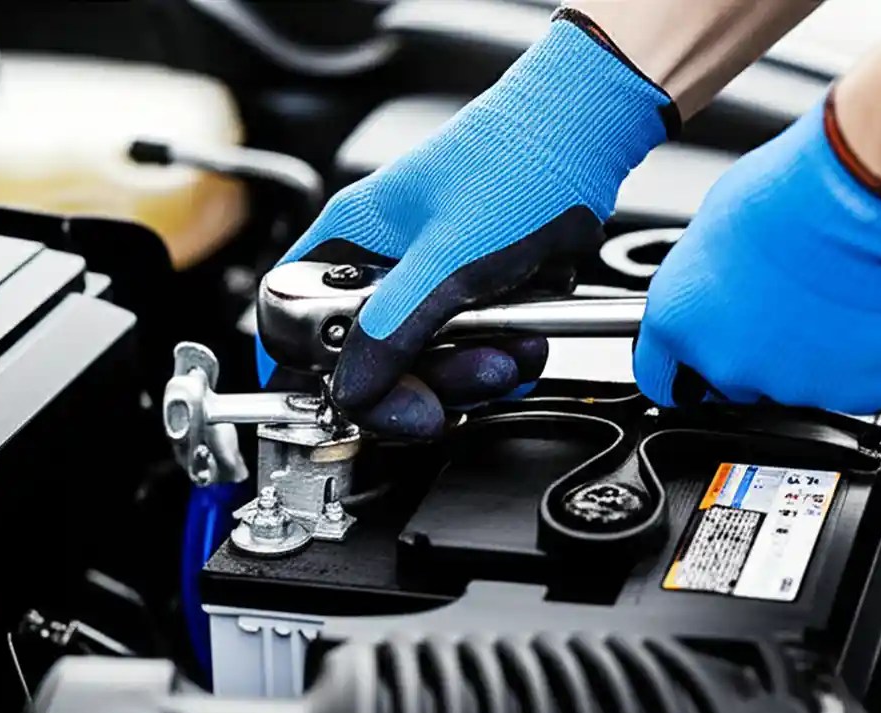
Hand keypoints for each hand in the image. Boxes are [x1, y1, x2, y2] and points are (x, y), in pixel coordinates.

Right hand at [258, 11, 674, 437]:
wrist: (589, 137)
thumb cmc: (514, 165)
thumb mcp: (449, 259)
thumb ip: (394, 329)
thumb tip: (351, 390)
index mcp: (351, 242)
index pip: (291, 318)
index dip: (308, 370)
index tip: (345, 406)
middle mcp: (381, 265)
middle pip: (367, 359)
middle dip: (419, 382)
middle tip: (457, 388)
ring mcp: (428, 282)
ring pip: (425, 364)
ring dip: (471, 374)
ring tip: (510, 352)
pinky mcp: (473, 294)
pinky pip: (471, 352)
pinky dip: (502, 359)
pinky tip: (526, 343)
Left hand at [634, 93, 880, 414]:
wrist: (861, 197)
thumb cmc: (790, 193)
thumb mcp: (710, 232)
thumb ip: (702, 286)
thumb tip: (713, 294)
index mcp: (677, 322)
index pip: (658, 376)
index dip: (684, 366)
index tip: (696, 362)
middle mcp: (724, 362)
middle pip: (731, 381)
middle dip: (754, 354)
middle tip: (784, 306)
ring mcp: (786, 383)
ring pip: (792, 386)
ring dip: (806, 356)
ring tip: (827, 301)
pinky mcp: (848, 393)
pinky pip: (849, 389)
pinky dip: (857, 363)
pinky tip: (862, 317)